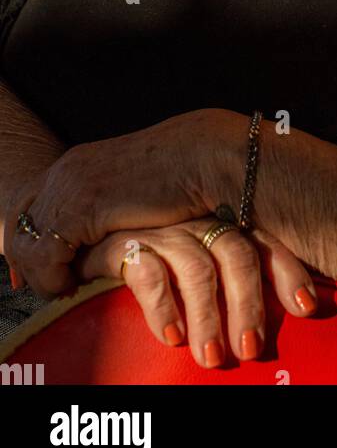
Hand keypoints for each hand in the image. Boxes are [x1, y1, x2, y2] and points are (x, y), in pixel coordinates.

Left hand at [3, 110, 221, 298]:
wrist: (207, 158)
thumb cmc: (183, 179)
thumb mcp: (131, 193)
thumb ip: (106, 212)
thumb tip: (95, 239)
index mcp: (77, 164)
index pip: (25, 202)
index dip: (24, 236)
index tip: (30, 270)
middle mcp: (66, 171)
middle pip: (17, 221)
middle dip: (23, 257)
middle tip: (43, 285)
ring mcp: (71, 187)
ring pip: (26, 242)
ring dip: (41, 273)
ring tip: (65, 289)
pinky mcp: (83, 208)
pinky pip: (46, 255)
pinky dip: (54, 277)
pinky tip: (76, 286)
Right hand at [71, 218, 318, 368]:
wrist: (93, 237)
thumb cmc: (161, 266)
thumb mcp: (204, 270)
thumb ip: (234, 287)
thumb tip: (284, 321)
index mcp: (225, 225)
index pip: (264, 243)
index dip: (288, 272)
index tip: (307, 307)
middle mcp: (200, 222)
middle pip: (236, 254)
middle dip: (248, 304)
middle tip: (250, 349)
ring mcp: (164, 231)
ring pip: (198, 269)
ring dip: (208, 316)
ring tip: (212, 357)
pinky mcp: (125, 244)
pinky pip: (149, 274)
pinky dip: (163, 307)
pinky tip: (170, 337)